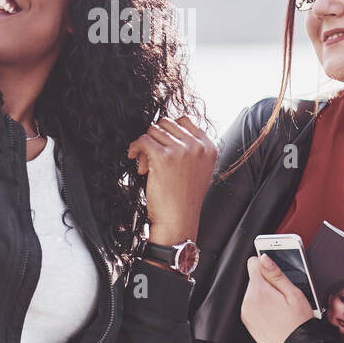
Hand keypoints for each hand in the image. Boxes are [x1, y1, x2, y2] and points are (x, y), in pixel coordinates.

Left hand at [126, 115, 215, 246]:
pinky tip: (134, 158)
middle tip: (151, 158)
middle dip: (156, 138)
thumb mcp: (199, 170)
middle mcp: (198, 146)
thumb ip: (191, 149)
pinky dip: (135, 147)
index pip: (184, 120)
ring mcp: (182, 150)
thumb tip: (166, 129)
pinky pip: (143, 140)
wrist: (178, 222)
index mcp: (209, 147)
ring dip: (145, 146)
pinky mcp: (164, 157)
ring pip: (153, 130)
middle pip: (167, 123)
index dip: (168, 131)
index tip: (162, 146)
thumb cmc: (183, 199)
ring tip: (146, 165)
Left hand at [240, 254, 313, 342]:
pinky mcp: (247, 322)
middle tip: (282, 294)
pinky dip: (260, 306)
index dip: (266, 265)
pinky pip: (251, 306)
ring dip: (263, 294)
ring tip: (279, 306)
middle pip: (253, 279)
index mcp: (259, 291)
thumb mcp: (294, 294)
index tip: (274, 271)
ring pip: (252, 292)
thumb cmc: (298, 323)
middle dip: (266, 282)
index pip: (253, 263)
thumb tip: (264, 257)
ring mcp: (246, 313)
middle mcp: (248, 301)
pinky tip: (274, 313)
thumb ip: (276, 273)